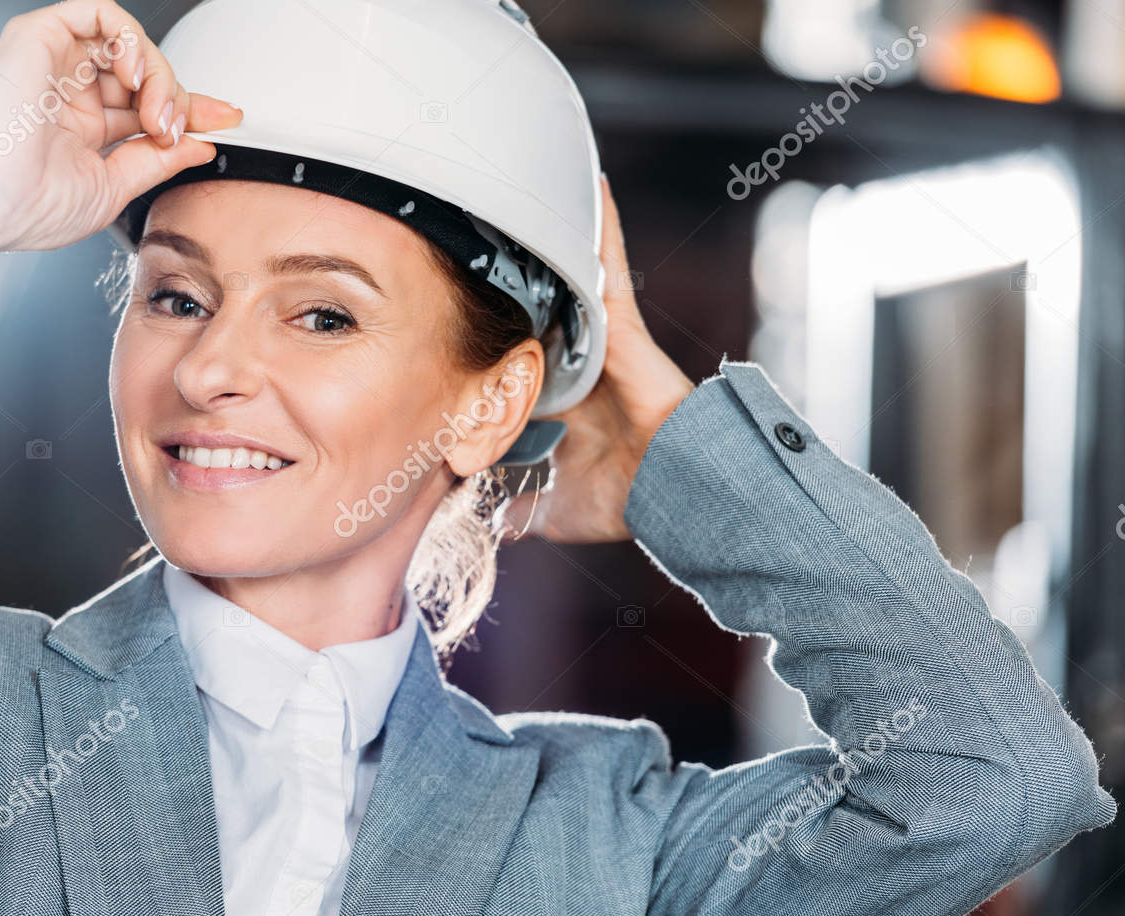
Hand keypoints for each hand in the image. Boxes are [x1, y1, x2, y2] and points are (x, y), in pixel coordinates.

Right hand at [0, 0, 241, 303]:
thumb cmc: (34, 207)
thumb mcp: (116, 187)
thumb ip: (159, 160)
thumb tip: (202, 145)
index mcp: (84, 128)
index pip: (147, 105)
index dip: (190, 108)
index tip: (226, 120)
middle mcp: (70, 92)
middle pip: (145, 74)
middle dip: (177, 97)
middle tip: (179, 129)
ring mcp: (55, 63)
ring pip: (129, 44)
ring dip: (157, 74)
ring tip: (156, 114)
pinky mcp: (39, 36)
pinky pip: (100, 14)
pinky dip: (129, 38)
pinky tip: (136, 75)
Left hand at [502, 175, 694, 543]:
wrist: (676, 492)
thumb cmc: (628, 499)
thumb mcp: (555, 509)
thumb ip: (521, 511)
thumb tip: (490, 526)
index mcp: (557, 398)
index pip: (513, 359)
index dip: (486, 338)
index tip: (448, 314)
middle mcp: (575, 361)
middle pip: (532, 308)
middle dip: (508, 273)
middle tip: (468, 227)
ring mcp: (598, 339)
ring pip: (565, 277)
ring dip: (550, 233)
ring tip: (519, 182)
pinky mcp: (621, 324)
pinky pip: (609, 265)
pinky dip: (603, 224)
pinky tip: (592, 180)